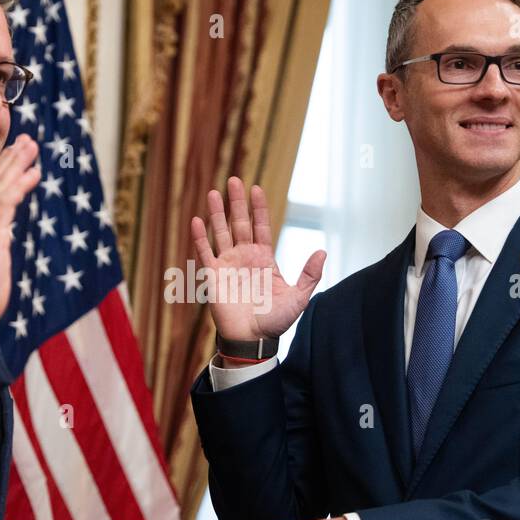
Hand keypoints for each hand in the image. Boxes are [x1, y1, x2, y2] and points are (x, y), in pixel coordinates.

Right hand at [190, 176, 324, 342]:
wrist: (253, 340)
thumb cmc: (276, 321)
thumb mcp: (299, 297)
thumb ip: (310, 274)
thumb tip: (322, 251)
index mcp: (264, 259)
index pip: (261, 227)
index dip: (258, 208)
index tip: (256, 189)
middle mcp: (245, 257)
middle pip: (239, 223)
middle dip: (236, 202)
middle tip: (234, 180)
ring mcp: (228, 264)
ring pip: (221, 233)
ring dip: (217, 213)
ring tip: (213, 192)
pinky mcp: (213, 276)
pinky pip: (205, 252)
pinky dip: (200, 237)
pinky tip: (197, 220)